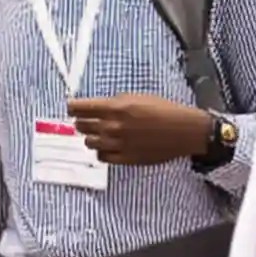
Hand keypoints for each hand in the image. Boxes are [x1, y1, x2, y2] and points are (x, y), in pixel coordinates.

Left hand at [68, 94, 210, 164]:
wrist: (183, 130)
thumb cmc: (163, 109)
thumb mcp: (136, 97)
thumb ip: (114, 103)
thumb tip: (95, 107)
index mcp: (115, 108)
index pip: (79, 108)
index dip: (72, 107)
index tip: (72, 107)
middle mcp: (112, 126)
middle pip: (81, 125)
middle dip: (82, 121)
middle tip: (87, 120)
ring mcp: (117, 144)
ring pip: (89, 142)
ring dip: (92, 136)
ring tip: (100, 133)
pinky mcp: (125, 159)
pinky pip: (102, 156)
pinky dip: (102, 151)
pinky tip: (109, 146)